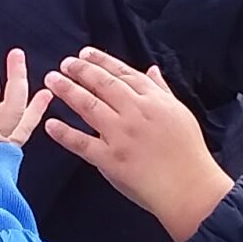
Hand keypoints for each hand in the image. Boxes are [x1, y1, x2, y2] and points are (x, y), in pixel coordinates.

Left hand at [43, 49, 233, 241]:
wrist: (190, 188)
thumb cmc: (189, 152)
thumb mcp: (180, 112)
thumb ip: (162, 90)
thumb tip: (152, 69)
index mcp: (153, 101)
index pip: (123, 73)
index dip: (101, 61)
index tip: (84, 54)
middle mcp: (135, 113)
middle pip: (102, 84)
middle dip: (80, 70)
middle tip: (64, 63)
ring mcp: (121, 135)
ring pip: (89, 106)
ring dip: (68, 91)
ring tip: (52, 81)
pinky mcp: (110, 159)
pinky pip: (82, 143)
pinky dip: (64, 133)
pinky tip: (51, 124)